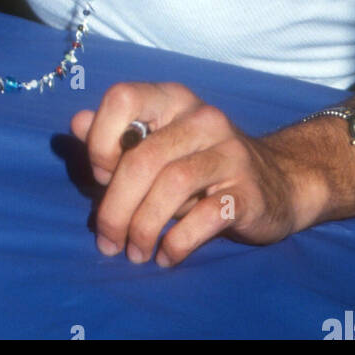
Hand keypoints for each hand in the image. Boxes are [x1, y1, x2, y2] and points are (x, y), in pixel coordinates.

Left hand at [71, 82, 304, 268]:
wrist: (278, 184)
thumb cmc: (200, 165)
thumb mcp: (158, 144)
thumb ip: (116, 136)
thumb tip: (76, 124)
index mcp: (171, 99)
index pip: (122, 98)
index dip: (100, 140)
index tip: (100, 178)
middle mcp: (201, 117)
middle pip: (142, 158)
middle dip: (115, 207)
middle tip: (107, 240)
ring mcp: (229, 152)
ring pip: (171, 187)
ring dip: (143, 228)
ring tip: (134, 253)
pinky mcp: (248, 192)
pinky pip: (204, 218)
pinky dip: (176, 242)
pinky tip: (166, 256)